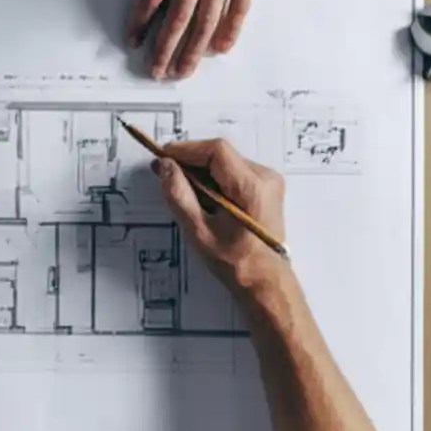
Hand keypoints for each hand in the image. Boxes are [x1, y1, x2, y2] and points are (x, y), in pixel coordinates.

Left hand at [80, 0, 272, 79]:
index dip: (139, 22)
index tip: (132, 41)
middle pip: (179, 17)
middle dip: (166, 48)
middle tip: (157, 71)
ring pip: (208, 16)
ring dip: (195, 47)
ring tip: (184, 70)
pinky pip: (240, 1)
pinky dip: (231, 26)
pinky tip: (221, 46)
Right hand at [151, 138, 285, 295]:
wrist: (266, 281)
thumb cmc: (235, 262)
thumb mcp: (199, 231)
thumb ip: (179, 195)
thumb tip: (164, 166)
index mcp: (251, 187)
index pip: (216, 150)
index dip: (186, 149)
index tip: (162, 157)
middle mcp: (265, 177)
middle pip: (221, 154)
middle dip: (191, 160)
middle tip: (164, 172)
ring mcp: (268, 181)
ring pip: (226, 161)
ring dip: (201, 169)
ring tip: (180, 187)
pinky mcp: (265, 187)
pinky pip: (234, 171)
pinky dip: (213, 177)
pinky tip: (201, 194)